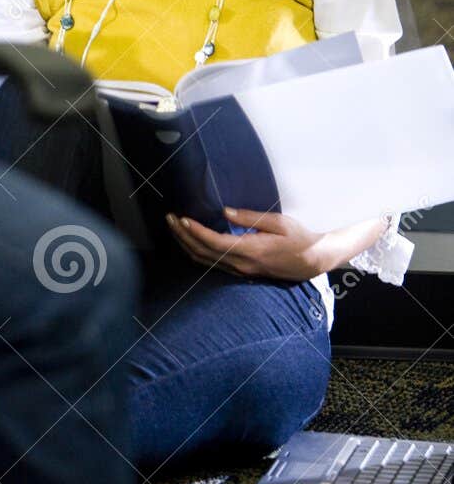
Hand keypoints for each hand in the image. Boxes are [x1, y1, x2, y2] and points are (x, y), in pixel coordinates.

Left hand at [165, 207, 338, 281]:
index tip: (182, 218)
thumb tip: (225, 212)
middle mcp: (242, 264)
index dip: (196, 232)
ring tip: (175, 227)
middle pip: (204, 253)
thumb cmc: (298, 238)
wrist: (312, 261)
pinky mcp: (242, 272)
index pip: (215, 242)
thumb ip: (250, 217)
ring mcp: (241, 270)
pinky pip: (213, 264)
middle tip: (170, 218)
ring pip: (206, 261)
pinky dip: (198, 251)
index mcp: (251, 250)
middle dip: (184, 236)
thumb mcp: (278, 223)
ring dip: (187, 244)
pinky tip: (190, 240)